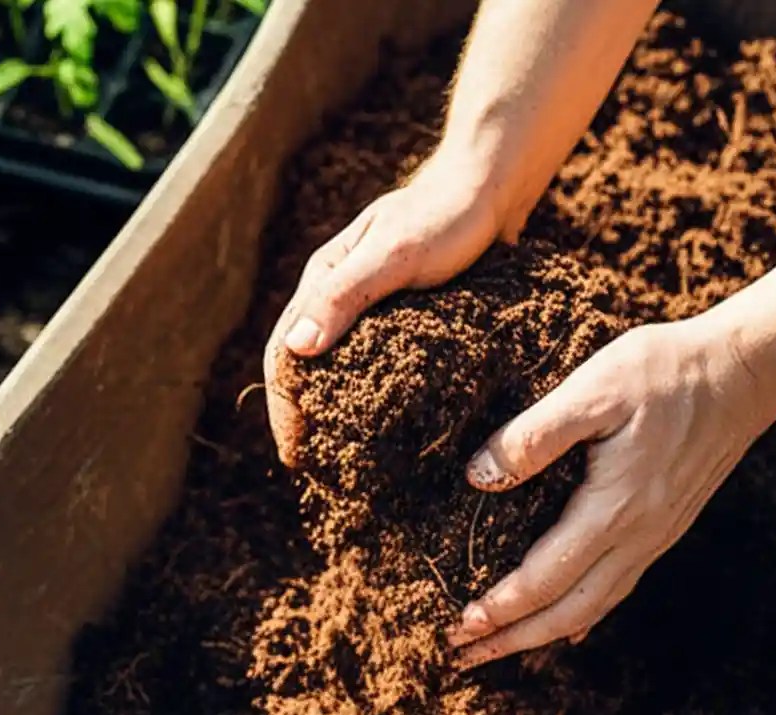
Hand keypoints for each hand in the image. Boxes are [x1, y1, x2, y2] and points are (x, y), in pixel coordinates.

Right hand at [264, 151, 505, 466]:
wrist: (492, 187)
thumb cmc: (445, 217)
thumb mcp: (395, 257)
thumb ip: (345, 295)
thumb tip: (296, 350)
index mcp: (323, 279)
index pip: (283, 352)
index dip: (283, 407)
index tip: (294, 455)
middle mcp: (339, 293)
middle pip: (303, 363)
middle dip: (300, 415)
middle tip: (316, 467)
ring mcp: (370, 303)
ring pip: (337, 364)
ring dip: (333, 407)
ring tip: (346, 455)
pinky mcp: (404, 313)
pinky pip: (374, 358)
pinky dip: (369, 393)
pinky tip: (389, 422)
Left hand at [446, 319, 775, 668]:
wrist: (745, 370)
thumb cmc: (663, 371)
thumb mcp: (591, 390)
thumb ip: (533, 436)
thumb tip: (480, 477)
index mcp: (614, 507)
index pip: (546, 577)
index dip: (501, 607)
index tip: (460, 626)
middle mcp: (639, 534)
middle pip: (568, 609)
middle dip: (514, 637)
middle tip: (463, 654)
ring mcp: (657, 534)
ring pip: (594, 604)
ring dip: (543, 632)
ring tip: (501, 646)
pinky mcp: (666, 523)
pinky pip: (619, 585)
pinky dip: (584, 613)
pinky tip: (567, 624)